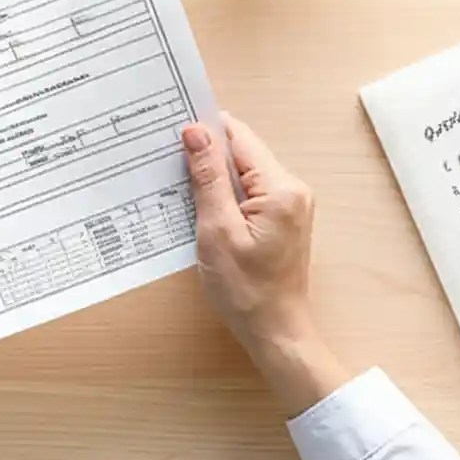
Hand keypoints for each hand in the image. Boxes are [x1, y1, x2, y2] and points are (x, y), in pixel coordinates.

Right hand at [182, 113, 352, 415]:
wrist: (275, 332)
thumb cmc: (246, 291)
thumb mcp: (217, 230)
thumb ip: (207, 178)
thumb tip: (196, 132)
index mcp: (281, 189)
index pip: (239, 138)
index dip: (206, 130)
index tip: (172, 128)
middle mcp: (292, 189)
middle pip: (242, 153)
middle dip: (206, 154)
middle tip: (167, 158)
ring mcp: (289, 204)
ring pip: (243, 172)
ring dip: (212, 176)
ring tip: (179, 185)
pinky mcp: (281, 218)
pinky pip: (249, 192)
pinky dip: (224, 194)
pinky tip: (201, 206)